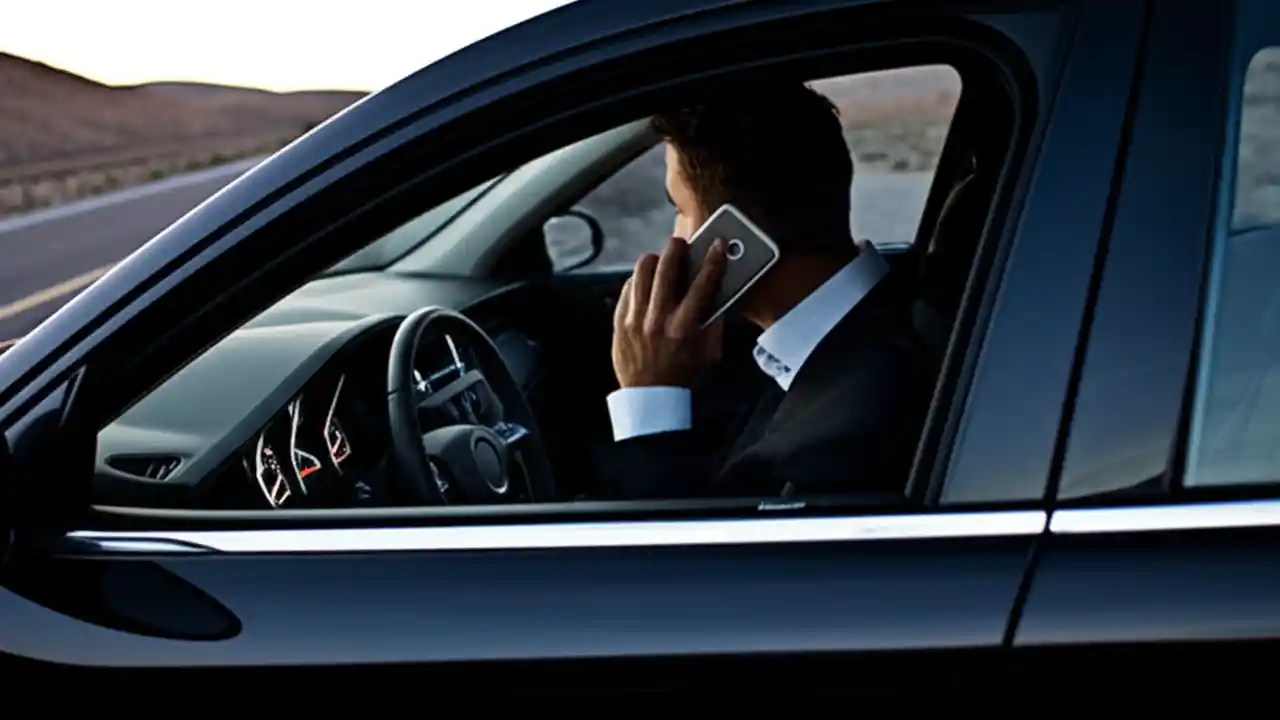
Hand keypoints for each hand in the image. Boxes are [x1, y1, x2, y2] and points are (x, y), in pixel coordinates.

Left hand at [612, 236, 727, 387]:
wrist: (650, 398)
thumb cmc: (684, 374)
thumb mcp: (710, 352)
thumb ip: (715, 321)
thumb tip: (718, 290)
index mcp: (685, 327)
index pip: (703, 283)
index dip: (713, 259)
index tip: (718, 245)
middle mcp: (658, 319)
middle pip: (667, 267)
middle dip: (677, 248)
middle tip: (680, 243)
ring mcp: (635, 319)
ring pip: (642, 271)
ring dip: (654, 259)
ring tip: (660, 260)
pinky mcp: (620, 322)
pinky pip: (628, 288)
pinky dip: (639, 280)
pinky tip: (646, 282)